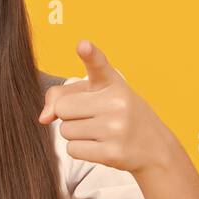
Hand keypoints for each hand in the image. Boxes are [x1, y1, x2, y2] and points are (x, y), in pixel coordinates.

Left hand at [37, 39, 175, 174]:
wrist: (155, 148)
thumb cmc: (120, 116)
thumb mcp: (99, 96)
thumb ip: (62, 96)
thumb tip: (43, 118)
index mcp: (114, 83)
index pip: (99, 65)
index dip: (90, 54)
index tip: (83, 45)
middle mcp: (117, 102)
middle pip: (63, 108)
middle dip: (70, 116)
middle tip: (93, 118)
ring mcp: (116, 128)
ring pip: (65, 130)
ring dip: (75, 135)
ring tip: (100, 132)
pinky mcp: (112, 153)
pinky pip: (72, 150)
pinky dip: (80, 150)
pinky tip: (100, 147)